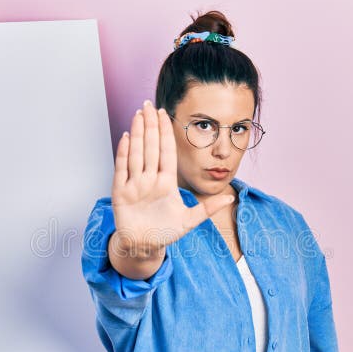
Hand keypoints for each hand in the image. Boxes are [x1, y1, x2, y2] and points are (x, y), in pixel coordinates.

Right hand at [110, 100, 234, 255]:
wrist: (145, 247)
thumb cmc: (165, 232)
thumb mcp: (190, 220)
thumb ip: (208, 208)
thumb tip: (231, 198)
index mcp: (166, 182)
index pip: (167, 152)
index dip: (166, 133)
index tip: (165, 114)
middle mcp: (150, 179)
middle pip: (151, 147)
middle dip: (150, 126)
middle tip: (148, 104)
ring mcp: (135, 184)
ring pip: (137, 153)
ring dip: (138, 134)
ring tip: (138, 114)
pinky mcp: (121, 193)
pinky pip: (122, 169)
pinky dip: (123, 153)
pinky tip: (125, 137)